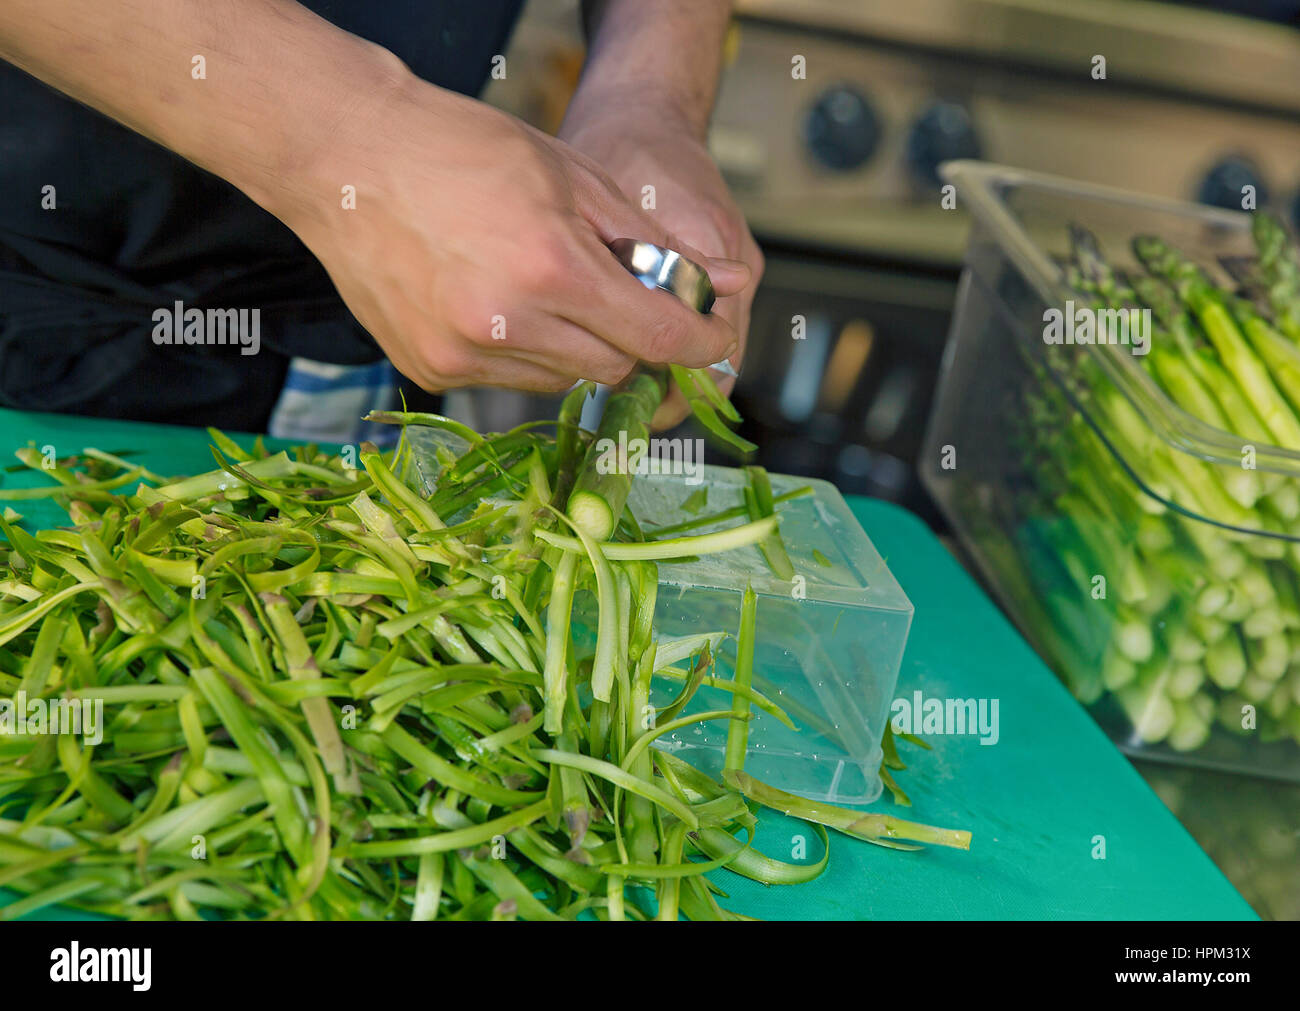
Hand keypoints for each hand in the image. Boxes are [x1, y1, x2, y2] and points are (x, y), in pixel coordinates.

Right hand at [275, 72, 750, 393]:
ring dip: (572, 345)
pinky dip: (521, 351)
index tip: (709, 336)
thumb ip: (650, 241)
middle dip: (628, 336)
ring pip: (562, 379)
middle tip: (612, 293)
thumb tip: (719, 285)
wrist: (342, 157)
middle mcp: (506, 324)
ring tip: (537, 283)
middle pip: (613, 367)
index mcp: (553, 267)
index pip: (657, 337)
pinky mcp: (430, 370)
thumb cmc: (461, 149)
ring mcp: (462, 355)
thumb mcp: (573, 175)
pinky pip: (508, 380)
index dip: (696, 342)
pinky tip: (493, 300)